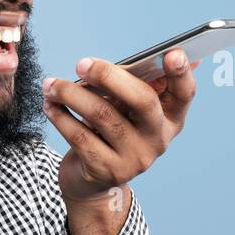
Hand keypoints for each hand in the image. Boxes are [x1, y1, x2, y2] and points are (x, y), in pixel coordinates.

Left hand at [41, 49, 197, 234]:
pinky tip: (49, 105)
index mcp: (171, 117)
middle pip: (143, 101)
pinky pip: (80, 136)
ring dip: (71, 94)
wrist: (93, 181)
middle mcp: (159, 139)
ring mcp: (135, 158)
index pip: (185, 93)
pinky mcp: (107, 171)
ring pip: (103, 115)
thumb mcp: (127, 110)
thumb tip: (144, 55)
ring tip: (51, 85)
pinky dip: (61, 117)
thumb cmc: (111, 131)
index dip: (182, 73)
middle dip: (109, 76)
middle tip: (81, 63)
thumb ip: (133, 84)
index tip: (172, 53)